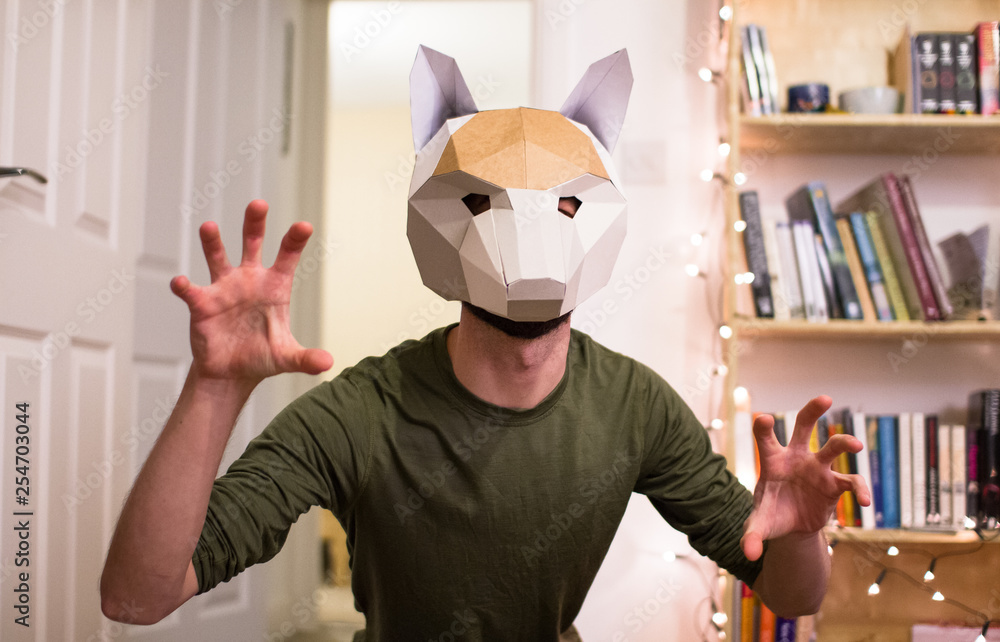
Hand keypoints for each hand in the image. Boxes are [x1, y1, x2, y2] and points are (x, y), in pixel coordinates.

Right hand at [170, 200, 332, 383]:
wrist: (231, 373)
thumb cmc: (261, 357)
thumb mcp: (286, 357)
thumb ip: (306, 358)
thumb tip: (328, 363)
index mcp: (274, 287)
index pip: (287, 257)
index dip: (295, 241)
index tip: (304, 226)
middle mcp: (249, 280)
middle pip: (252, 243)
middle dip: (255, 223)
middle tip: (258, 204)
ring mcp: (224, 288)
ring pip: (217, 256)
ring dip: (213, 242)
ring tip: (209, 227)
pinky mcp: (202, 303)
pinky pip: (191, 291)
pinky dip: (184, 286)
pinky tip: (180, 283)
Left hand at [741, 395, 871, 560]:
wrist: (790, 527)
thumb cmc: (771, 515)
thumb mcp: (759, 525)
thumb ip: (751, 536)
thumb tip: (748, 554)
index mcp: (773, 460)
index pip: (766, 436)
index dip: (763, 427)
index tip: (763, 419)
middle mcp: (797, 458)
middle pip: (804, 426)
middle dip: (813, 410)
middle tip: (824, 398)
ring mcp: (818, 469)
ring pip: (833, 447)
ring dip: (844, 442)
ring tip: (855, 444)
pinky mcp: (835, 485)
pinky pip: (852, 481)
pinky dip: (860, 489)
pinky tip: (865, 503)